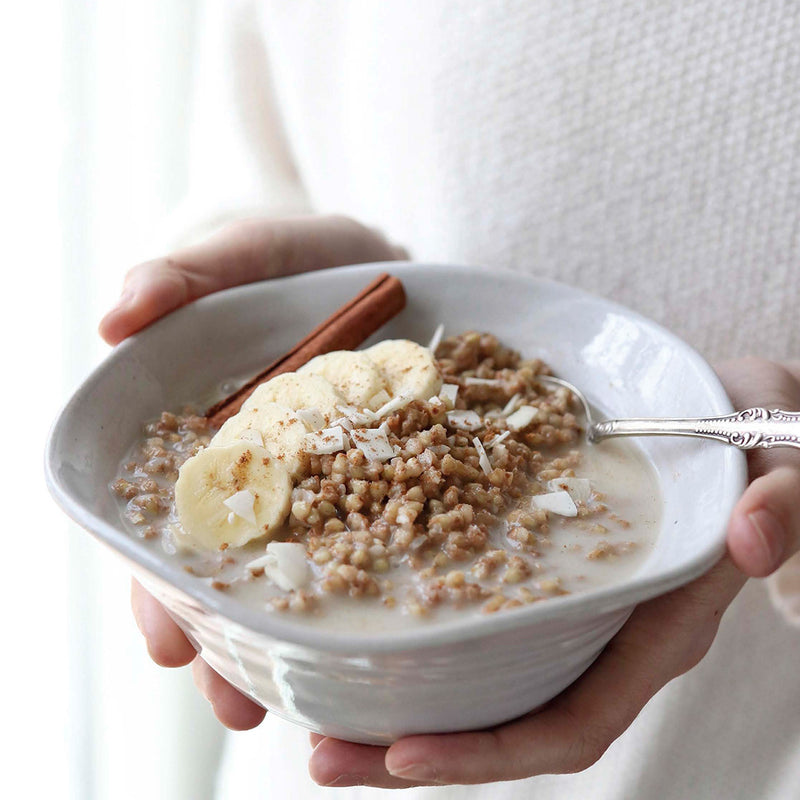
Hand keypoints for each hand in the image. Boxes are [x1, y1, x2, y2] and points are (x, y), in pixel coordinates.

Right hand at [101, 214, 406, 728]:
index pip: (173, 527)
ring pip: (309, 567)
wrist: (366, 258)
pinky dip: (383, 576)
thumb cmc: (284, 259)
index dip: (162, 587)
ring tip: (305, 695)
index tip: (169, 642)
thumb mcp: (236, 254)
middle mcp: (268, 476)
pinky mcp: (395, 471)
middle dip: (231, 636)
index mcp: (213, 442)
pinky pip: (389, 530)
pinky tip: (391, 627)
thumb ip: (184, 275)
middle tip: (234, 700)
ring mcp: (334, 480)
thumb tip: (115, 319)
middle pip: (237, 568)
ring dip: (299, 632)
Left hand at [305, 357, 799, 787]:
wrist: (737, 418)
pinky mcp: (541, 572)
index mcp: (656, 632)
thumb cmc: (762, 445)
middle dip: (415, 752)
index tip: (403, 752)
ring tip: (314, 711)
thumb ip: (786, 503)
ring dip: (399, 701)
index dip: (491, 751)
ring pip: (481, 682)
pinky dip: (419, 637)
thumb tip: (751, 538)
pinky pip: (476, 622)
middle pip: (506, 722)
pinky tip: (362, 619)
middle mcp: (605, 638)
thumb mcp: (787, 463)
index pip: (573, 725)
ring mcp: (570, 611)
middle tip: (320, 754)